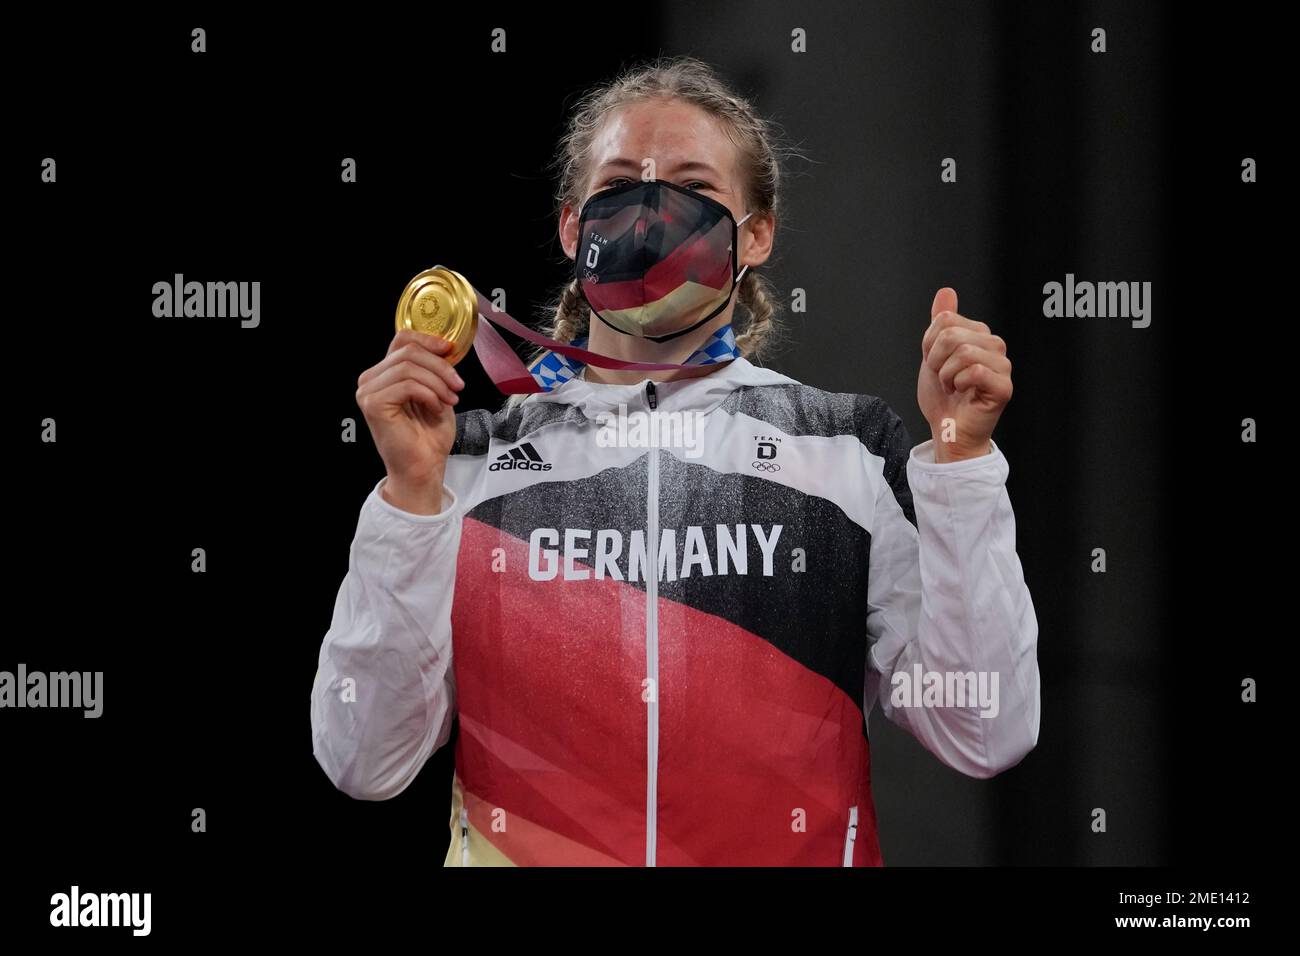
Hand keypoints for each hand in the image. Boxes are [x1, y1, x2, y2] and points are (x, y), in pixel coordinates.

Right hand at [356, 330, 464, 512]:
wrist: (423, 467)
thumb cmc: (428, 436)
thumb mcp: (436, 392)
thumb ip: (433, 369)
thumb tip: (444, 346)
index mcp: (384, 374)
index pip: (402, 339)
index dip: (428, 340)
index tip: (450, 351)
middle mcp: (371, 380)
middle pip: (409, 352)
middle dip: (440, 367)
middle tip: (457, 387)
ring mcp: (368, 392)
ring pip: (410, 367)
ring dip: (438, 383)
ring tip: (449, 401)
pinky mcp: (373, 404)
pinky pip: (407, 385)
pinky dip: (429, 395)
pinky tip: (436, 408)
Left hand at [918, 288, 1012, 461]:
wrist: (946, 429)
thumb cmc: (943, 396)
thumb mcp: (933, 355)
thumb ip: (940, 324)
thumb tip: (947, 291)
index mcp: (979, 334)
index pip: (944, 321)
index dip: (930, 345)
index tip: (935, 364)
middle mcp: (995, 345)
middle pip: (952, 334)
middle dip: (936, 360)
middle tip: (943, 379)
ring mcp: (1003, 365)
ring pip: (964, 352)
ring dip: (947, 375)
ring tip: (952, 387)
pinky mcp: (1004, 387)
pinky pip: (975, 371)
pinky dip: (959, 384)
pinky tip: (962, 393)